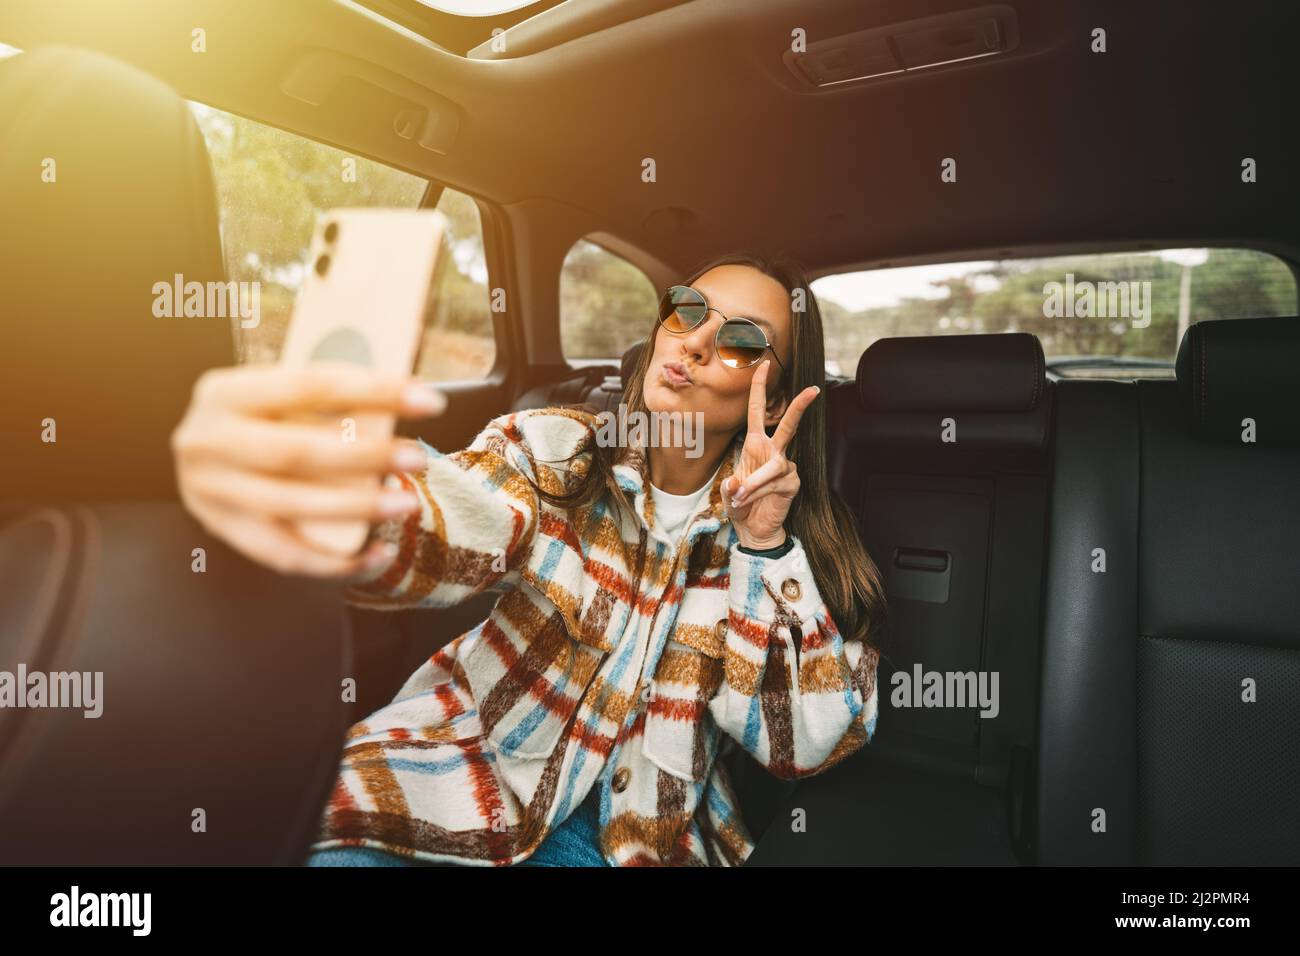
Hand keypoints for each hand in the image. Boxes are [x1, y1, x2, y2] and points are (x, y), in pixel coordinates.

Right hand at [170, 361, 447, 577]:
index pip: (310, 385)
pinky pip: (284, 554)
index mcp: (225, 391)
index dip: (375, 391)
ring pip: (291, 505)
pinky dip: (335, 560)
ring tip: (405, 505)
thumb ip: (326, 398)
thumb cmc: (255, 417)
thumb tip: (408, 398)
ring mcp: (210, 490)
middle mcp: (207, 440)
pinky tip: (377, 555)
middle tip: (417, 458)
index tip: (428, 400)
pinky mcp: (222, 529)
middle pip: (297, 452)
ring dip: (356, 508)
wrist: (194, 452)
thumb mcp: (274, 394)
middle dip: (365, 456)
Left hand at [721, 359, 819, 549]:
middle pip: (789, 425)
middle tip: (813, 390)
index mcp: (755, 444)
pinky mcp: (792, 484)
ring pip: (774, 466)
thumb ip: (731, 486)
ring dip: (753, 483)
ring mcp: (785, 467)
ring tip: (739, 497)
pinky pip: (774, 483)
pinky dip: (758, 492)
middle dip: (798, 407)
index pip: (757, 411)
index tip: (763, 364)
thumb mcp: (729, 493)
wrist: (753, 530)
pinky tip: (748, 501)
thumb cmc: (741, 505)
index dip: (759, 388)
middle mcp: (772, 451)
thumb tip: (737, 483)